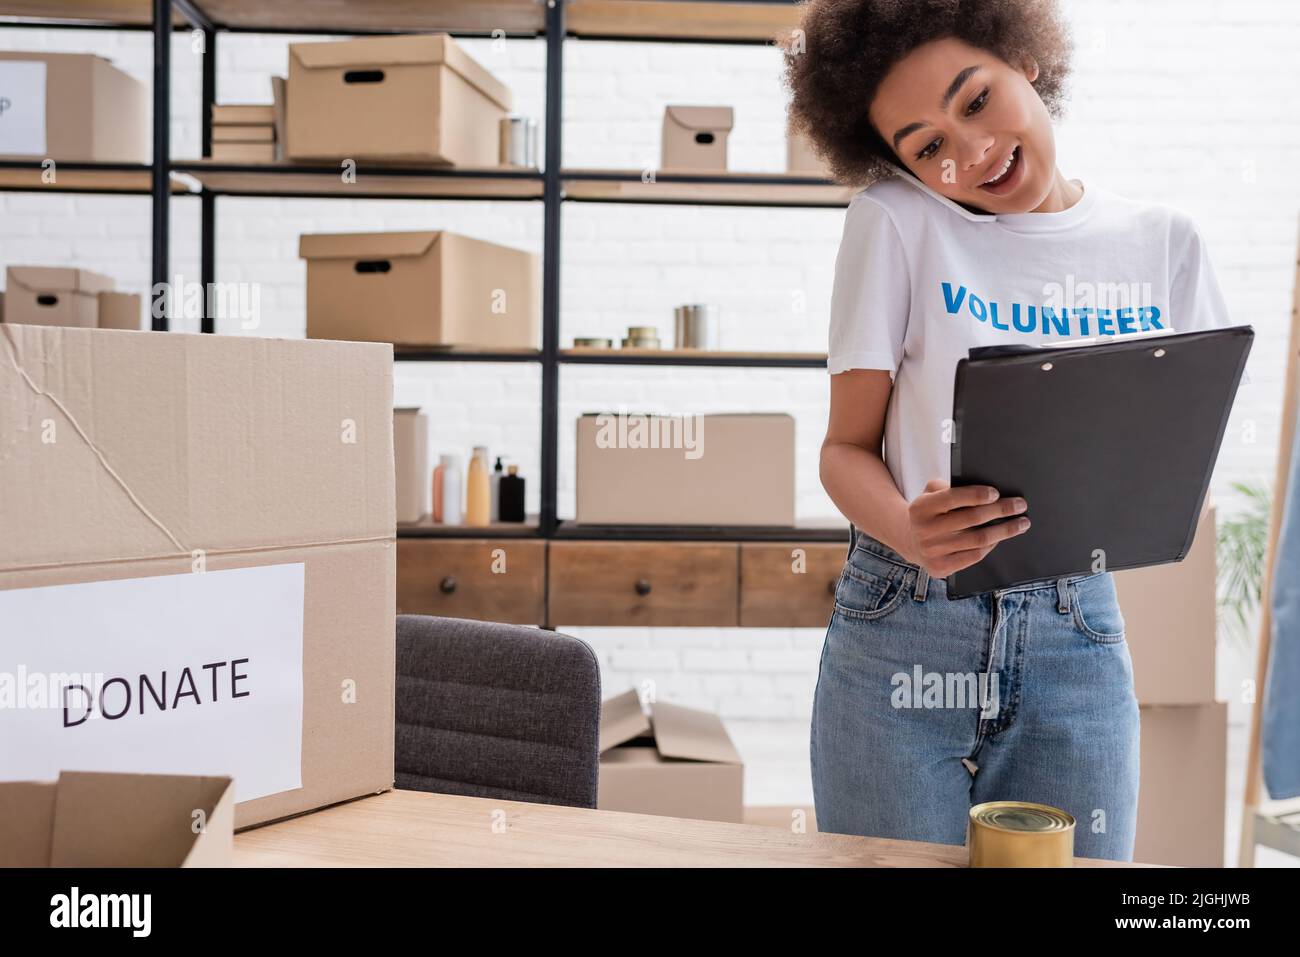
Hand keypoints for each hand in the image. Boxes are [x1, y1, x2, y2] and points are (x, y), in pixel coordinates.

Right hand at [900, 480, 1029, 577]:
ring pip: (978, 540)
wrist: (910, 540)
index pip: (952, 498)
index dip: (976, 495)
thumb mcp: (931, 493)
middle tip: (1020, 505)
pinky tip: (1001, 538)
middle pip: (971, 519)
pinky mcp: (940, 568)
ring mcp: (931, 551)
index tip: (997, 493)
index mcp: (920, 507)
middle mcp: (924, 530)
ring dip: (1004, 530)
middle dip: (1000, 511)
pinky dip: (991, 546)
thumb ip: (950, 487)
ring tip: (1021, 523)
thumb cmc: (931, 512)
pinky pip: (974, 556)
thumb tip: (987, 492)